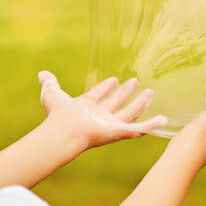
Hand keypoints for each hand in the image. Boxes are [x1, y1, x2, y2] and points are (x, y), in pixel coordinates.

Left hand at [38, 70, 167, 151]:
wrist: (65, 129)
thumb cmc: (57, 114)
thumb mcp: (52, 93)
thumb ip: (49, 83)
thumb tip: (42, 73)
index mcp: (86, 107)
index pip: (98, 96)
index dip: (105, 88)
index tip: (113, 79)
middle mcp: (99, 116)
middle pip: (116, 103)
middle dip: (125, 93)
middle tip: (135, 82)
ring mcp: (110, 125)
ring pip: (129, 113)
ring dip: (140, 103)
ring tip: (150, 92)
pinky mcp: (119, 132)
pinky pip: (139, 129)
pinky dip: (152, 125)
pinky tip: (163, 119)